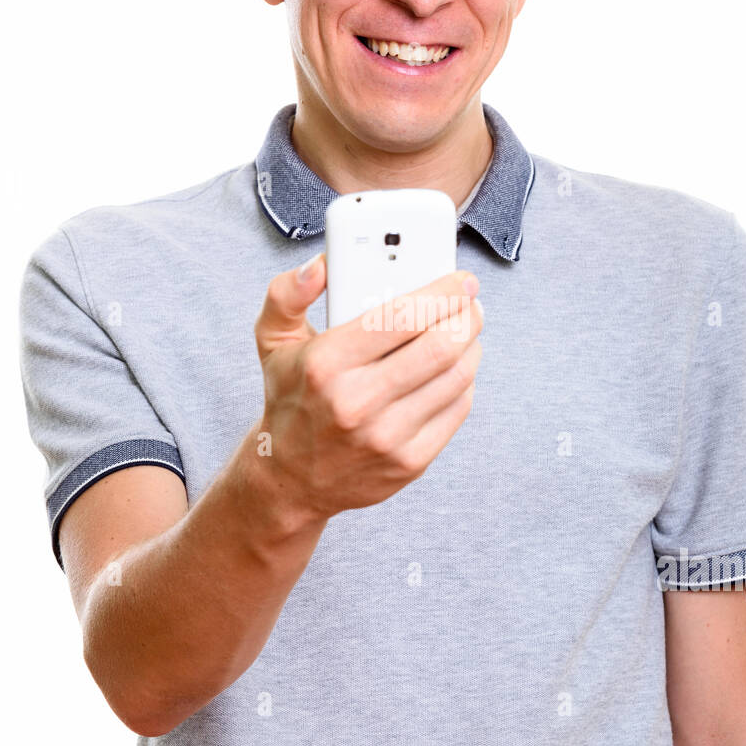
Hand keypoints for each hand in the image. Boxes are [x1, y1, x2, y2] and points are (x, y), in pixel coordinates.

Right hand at [253, 251, 482, 519]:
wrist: (291, 480)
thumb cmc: (290, 399)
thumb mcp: (273, 341)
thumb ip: (288, 293)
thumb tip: (322, 266)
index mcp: (325, 364)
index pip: (401, 317)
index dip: (442, 293)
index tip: (461, 280)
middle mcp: (357, 402)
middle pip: (440, 347)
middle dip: (467, 316)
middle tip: (471, 302)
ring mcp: (387, 437)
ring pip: (457, 377)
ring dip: (471, 346)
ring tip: (466, 331)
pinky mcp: (409, 463)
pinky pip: (457, 409)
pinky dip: (464, 382)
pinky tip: (455, 368)